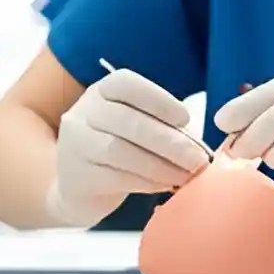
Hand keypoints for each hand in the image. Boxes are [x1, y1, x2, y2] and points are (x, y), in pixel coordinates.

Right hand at [45, 69, 209, 226]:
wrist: (78, 189)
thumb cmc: (116, 152)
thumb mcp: (134, 127)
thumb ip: (162, 124)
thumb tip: (198, 130)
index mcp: (100, 92)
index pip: (125, 84)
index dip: (158, 99)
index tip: (186, 119)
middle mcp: (83, 113)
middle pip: (127, 121)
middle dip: (169, 140)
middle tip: (198, 159)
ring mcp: (75, 145)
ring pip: (120, 151)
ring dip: (160, 165)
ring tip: (186, 175)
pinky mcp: (78, 177)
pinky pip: (115, 178)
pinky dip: (146, 182)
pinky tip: (164, 185)